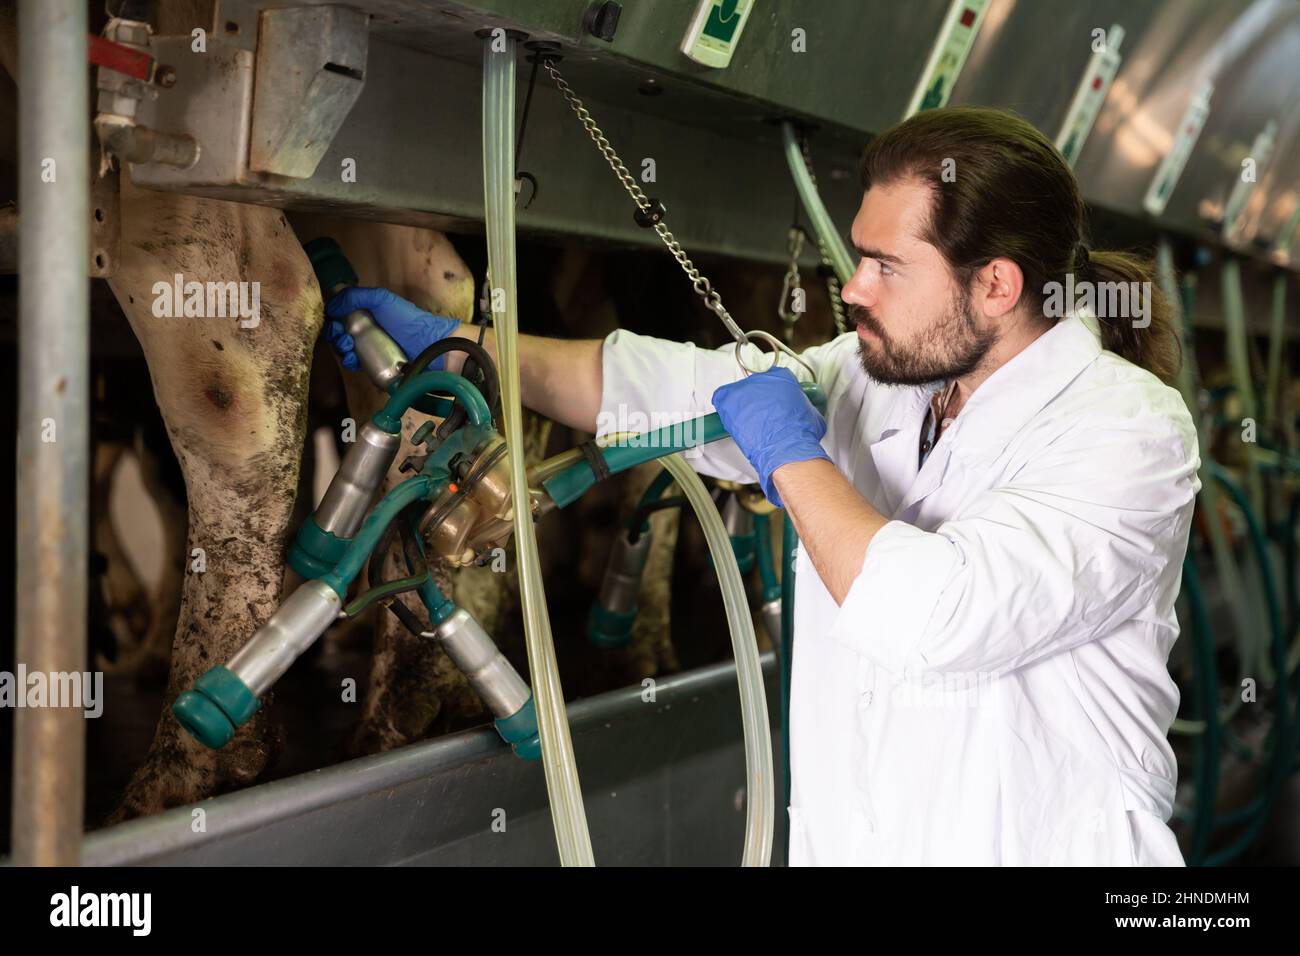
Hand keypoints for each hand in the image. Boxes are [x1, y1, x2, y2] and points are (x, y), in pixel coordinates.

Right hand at [323, 287, 460, 371]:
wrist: (428, 346)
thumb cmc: (407, 320)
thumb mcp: (381, 299)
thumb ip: (356, 296)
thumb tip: (330, 306)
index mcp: (367, 313)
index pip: (341, 316)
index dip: (333, 320)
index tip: (334, 323)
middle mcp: (367, 330)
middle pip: (340, 334)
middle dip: (336, 336)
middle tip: (344, 339)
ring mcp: (371, 349)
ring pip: (346, 350)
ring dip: (341, 350)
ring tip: (349, 350)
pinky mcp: (375, 366)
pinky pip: (356, 366)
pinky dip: (350, 363)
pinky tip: (353, 361)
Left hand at [712, 367, 830, 507]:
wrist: (786, 446)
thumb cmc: (800, 433)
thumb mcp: (813, 414)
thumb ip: (805, 406)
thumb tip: (805, 412)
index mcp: (783, 378)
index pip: (775, 379)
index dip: (773, 394)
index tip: (773, 405)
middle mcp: (763, 379)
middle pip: (755, 386)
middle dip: (757, 400)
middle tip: (760, 417)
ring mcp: (745, 388)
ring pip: (738, 393)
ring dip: (741, 406)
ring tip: (747, 423)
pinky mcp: (730, 399)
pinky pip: (721, 398)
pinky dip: (724, 407)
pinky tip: (730, 419)